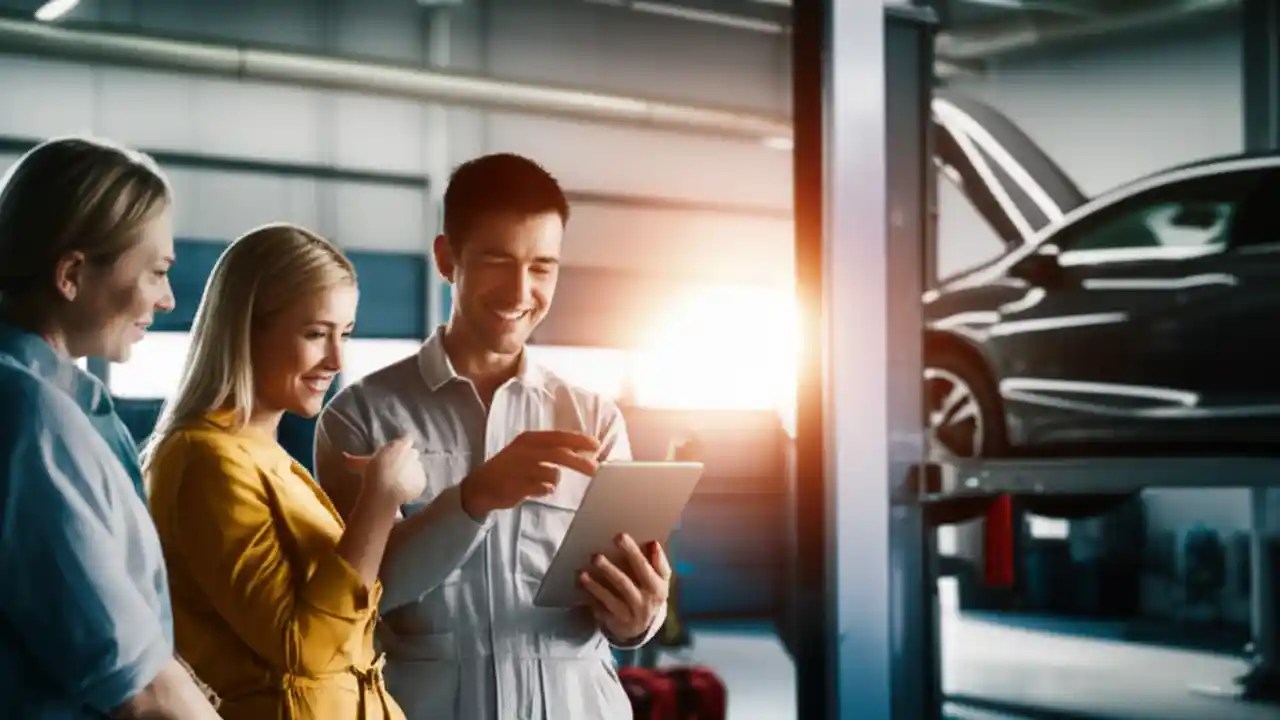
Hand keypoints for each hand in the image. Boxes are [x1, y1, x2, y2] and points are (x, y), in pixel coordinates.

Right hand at [343, 437, 425, 505]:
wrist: (384, 491)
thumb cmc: (371, 474)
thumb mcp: (362, 464)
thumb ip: (354, 460)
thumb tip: (342, 456)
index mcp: (399, 445)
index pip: (407, 440)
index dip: (402, 447)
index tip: (396, 455)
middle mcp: (412, 453)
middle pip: (412, 454)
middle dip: (407, 459)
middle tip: (396, 469)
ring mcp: (419, 468)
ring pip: (417, 468)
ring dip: (411, 472)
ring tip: (399, 482)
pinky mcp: (422, 481)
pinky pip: (419, 482)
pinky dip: (414, 485)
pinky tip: (404, 490)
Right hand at [460, 430, 600, 518]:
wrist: (480, 486)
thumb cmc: (511, 467)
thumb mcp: (529, 452)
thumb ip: (552, 451)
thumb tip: (582, 451)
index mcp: (529, 439)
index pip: (559, 436)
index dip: (579, 440)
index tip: (596, 445)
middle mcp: (525, 450)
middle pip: (559, 453)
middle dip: (579, 461)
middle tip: (594, 470)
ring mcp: (520, 469)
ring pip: (552, 474)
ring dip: (555, 480)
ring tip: (547, 483)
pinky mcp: (517, 486)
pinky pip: (542, 489)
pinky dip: (545, 490)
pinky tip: (538, 490)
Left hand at [579, 535, 670, 642]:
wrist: (644, 628)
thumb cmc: (650, 594)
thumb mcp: (661, 580)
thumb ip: (658, 562)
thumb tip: (653, 543)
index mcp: (657, 587)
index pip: (645, 567)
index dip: (633, 552)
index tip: (620, 535)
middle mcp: (644, 602)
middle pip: (624, 583)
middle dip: (609, 569)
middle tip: (595, 556)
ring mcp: (628, 614)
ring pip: (609, 598)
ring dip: (595, 586)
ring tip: (583, 573)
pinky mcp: (614, 622)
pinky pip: (599, 609)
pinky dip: (589, 597)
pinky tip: (580, 586)